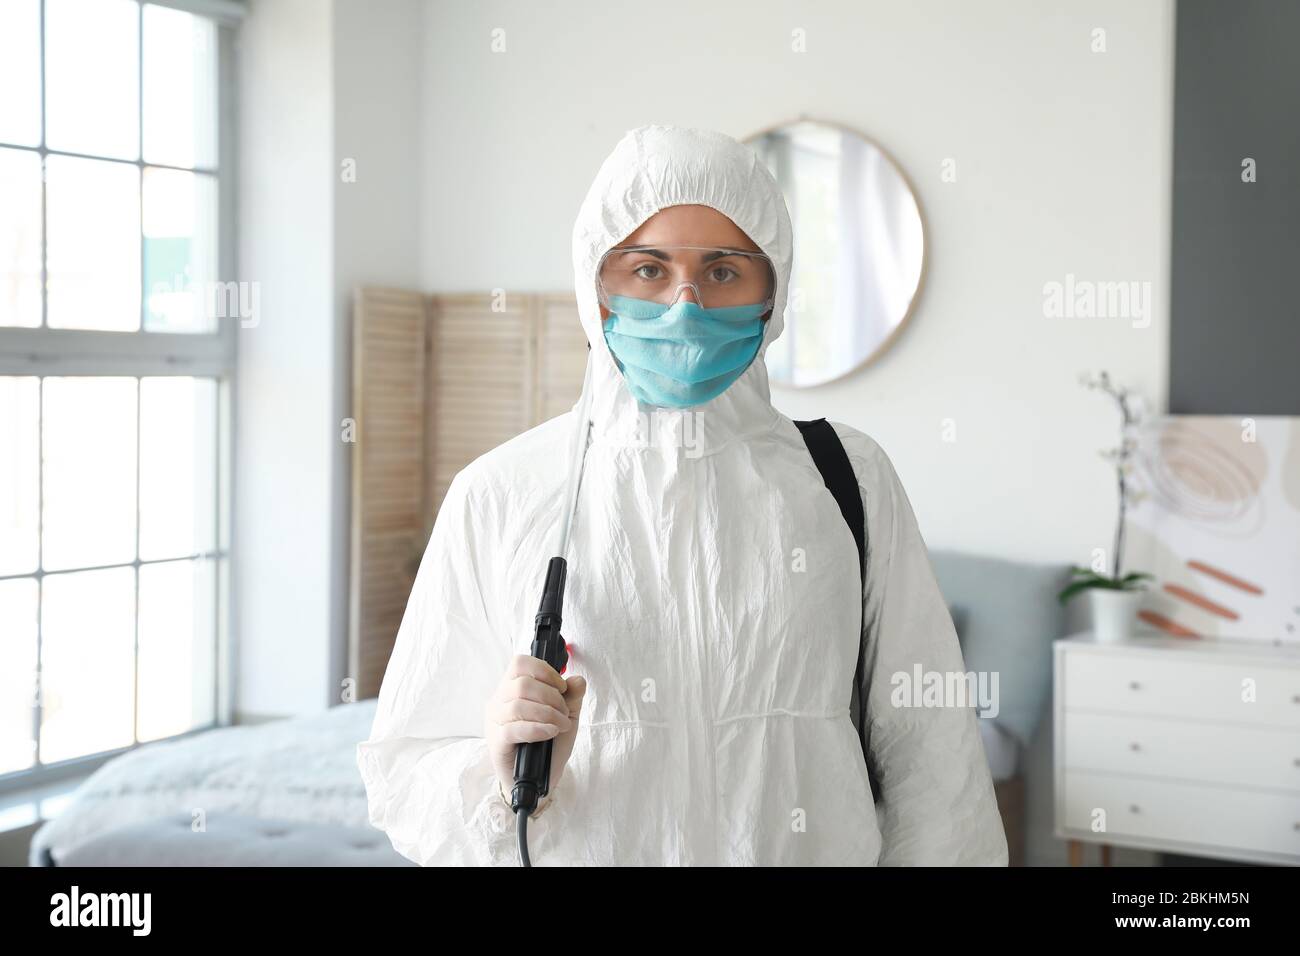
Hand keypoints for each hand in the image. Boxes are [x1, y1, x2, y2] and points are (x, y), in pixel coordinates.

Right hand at [485, 654, 587, 799]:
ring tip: (560, 725)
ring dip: (547, 713)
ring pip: (518, 704)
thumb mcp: (566, 716)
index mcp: (512, 688)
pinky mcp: (497, 742)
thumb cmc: (549, 744)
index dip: (544, 671)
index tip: (562, 687)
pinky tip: (550, 732)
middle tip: (564, 713)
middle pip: (522, 684)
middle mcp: (499, 701)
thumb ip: (572, 697)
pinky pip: (514, 729)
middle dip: (551, 697)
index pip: (520, 663)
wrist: (541, 779)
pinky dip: (537, 728)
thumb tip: (578, 680)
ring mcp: (495, 722)